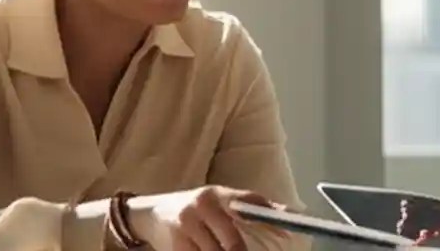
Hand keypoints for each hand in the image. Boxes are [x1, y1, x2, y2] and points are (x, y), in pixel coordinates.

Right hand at [129, 185, 286, 250]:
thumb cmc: (196, 207)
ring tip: (220, 248)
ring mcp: (187, 225)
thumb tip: (285, 212)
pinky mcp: (176, 244)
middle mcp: (202, 205)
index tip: (287, 233)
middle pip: (232, 241)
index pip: (250, 203)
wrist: (152, 212)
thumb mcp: (220, 200)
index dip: (271, 219)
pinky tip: (205, 250)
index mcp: (218, 193)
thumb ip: (248, 206)